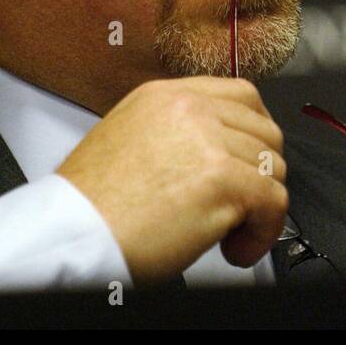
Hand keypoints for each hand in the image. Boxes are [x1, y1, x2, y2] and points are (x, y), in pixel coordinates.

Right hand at [56, 76, 287, 285]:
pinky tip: (234, 248)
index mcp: (165, 96)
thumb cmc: (90, 204)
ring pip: (273, 168)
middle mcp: (189, 109)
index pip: (241, 96)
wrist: (71, 234)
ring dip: (259, 208)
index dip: (255, 133)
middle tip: (239, 204)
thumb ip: (174, 133)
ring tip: (229, 232)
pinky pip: (274, 202)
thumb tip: (215, 152)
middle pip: (265, 131)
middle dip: (260, 173)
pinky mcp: (222, 179)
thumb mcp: (127, 139)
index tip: (250, 160)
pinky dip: (263, 233)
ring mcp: (207, 140)